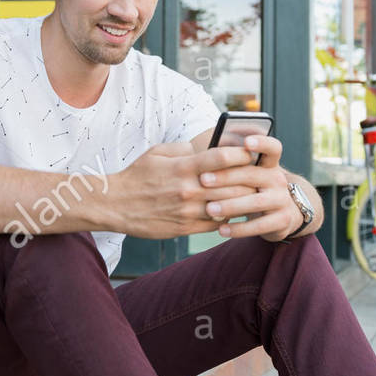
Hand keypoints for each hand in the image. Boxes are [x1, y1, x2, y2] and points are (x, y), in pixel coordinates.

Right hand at [107, 142, 254, 238]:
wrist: (115, 205)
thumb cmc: (136, 175)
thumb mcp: (157, 153)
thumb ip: (184, 149)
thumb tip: (208, 146)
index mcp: (182, 167)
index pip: (221, 157)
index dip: (241, 153)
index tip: (252, 151)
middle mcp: (188, 190)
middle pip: (232, 184)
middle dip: (249, 179)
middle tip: (260, 175)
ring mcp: (187, 211)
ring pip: (228, 206)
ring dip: (243, 200)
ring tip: (252, 194)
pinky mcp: (185, 228)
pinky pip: (215, 224)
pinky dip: (227, 217)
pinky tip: (233, 210)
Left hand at [197, 135, 302, 241]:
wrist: (284, 215)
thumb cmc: (256, 190)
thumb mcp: (250, 175)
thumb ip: (234, 164)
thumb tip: (202, 153)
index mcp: (270, 164)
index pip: (273, 148)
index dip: (262, 143)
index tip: (246, 142)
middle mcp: (278, 180)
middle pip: (253, 175)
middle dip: (227, 177)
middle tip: (203, 180)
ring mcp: (281, 200)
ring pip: (256, 202)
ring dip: (230, 205)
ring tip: (209, 209)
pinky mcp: (281, 221)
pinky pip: (259, 226)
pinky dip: (239, 229)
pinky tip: (221, 230)